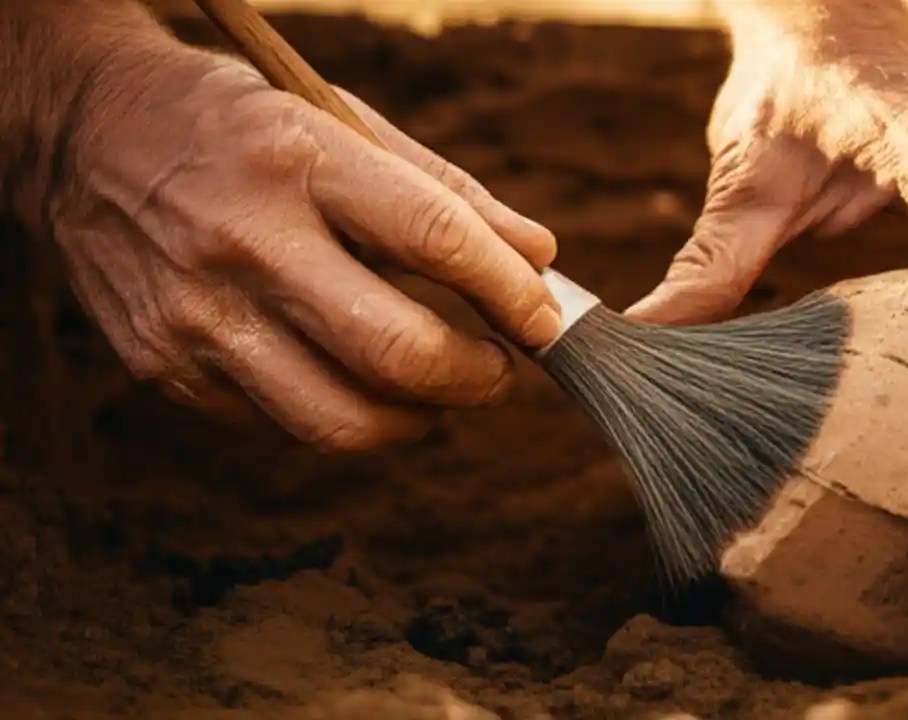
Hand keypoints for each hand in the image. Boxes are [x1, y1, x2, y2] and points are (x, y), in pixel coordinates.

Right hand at [45, 43, 558, 450]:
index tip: (545, 321)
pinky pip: (282, 429)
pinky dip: (341, 416)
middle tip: (499, 371)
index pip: (436, 239)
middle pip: (396, 352)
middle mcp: (243, 241)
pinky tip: (355, 382)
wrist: (80, 134)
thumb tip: (540, 254)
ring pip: (341, 419)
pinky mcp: (163, 367)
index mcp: (296, 159)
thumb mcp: (340, 122)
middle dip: (476, 379)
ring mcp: (196, 314)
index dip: (510, 293)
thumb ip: (446, 192)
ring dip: (418, 419)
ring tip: (439, 391)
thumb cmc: (237, 126)